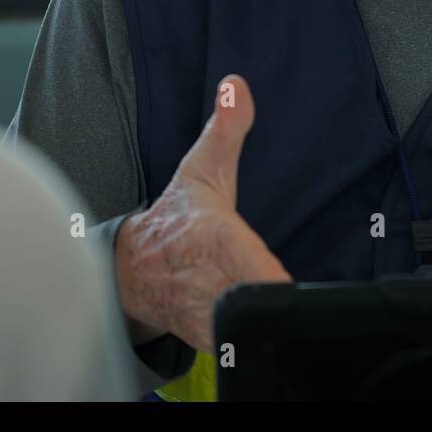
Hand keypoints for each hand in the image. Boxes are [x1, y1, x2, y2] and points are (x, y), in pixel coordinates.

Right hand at [114, 74, 290, 351]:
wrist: (134, 271)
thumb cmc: (178, 217)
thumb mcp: (204, 169)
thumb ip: (227, 129)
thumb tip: (237, 85)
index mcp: (212, 237)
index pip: (241, 258)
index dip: (265, 276)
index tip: (284, 284)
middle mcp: (209, 281)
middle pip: (255, 301)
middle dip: (274, 300)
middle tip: (295, 300)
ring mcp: (211, 317)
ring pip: (251, 331)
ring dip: (271, 324)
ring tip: (297, 322)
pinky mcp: (214, 341)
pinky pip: (244, 346)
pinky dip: (261, 341)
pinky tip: (279, 334)